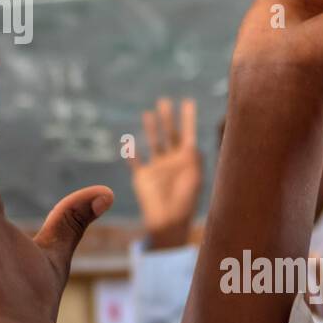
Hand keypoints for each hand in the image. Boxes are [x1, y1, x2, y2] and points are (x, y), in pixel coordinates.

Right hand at [129, 98, 203, 248]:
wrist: (168, 221)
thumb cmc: (185, 201)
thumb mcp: (194, 178)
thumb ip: (194, 160)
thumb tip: (193, 144)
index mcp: (187, 161)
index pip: (187, 134)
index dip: (188, 118)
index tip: (188, 101)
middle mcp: (172, 161)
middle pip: (169, 134)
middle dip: (167, 118)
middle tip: (164, 100)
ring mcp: (157, 168)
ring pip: (153, 143)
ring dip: (150, 129)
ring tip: (148, 113)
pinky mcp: (142, 177)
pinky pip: (135, 162)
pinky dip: (131, 153)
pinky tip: (127, 142)